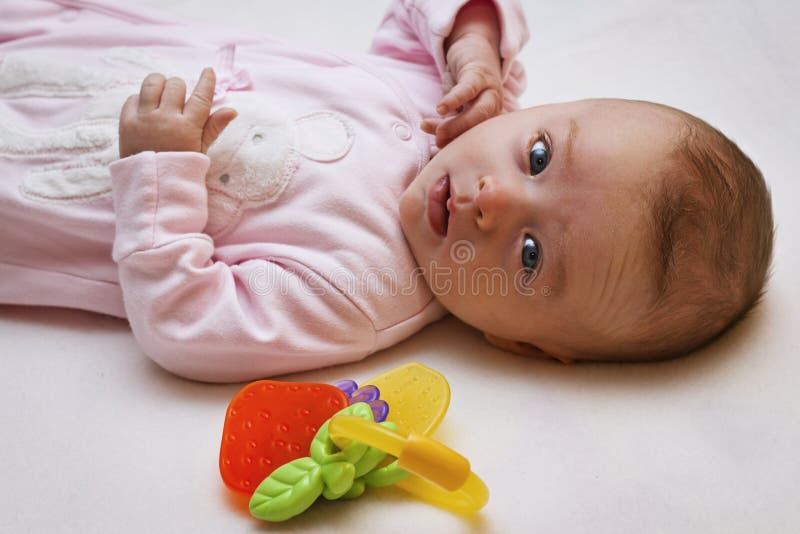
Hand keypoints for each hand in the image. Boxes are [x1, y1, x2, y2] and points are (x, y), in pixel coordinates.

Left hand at [119, 68, 236, 158]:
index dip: (206, 81)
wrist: (151, 184)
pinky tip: (147, 109)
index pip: (200, 96)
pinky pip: (133, 97)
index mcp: (188, 127)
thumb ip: (214, 127)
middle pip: (176, 85)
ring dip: (160, 84)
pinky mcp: (126, 122)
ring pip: (152, 83)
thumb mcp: (201, 149)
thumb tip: (232, 109)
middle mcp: (166, 119)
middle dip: (180, 87)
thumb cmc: (180, 165)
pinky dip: (141, 99)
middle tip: (179, 97)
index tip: (208, 71)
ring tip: (162, 94)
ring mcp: (144, 119)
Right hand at [421, 0, 502, 147]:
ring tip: (438, 131)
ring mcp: (490, 90)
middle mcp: (495, 106)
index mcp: (492, 118)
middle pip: (484, 128)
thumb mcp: (457, 106)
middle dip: (461, 138)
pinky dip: (454, 100)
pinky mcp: (479, 74)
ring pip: (481, 112)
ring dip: (459, 124)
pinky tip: (440, 108)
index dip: (459, 146)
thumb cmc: (464, 85)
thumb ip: (450, 122)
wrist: (473, 48)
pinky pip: (469, 89)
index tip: (439, 150)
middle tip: (439, 143)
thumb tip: (439, 141)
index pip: (479, 138)